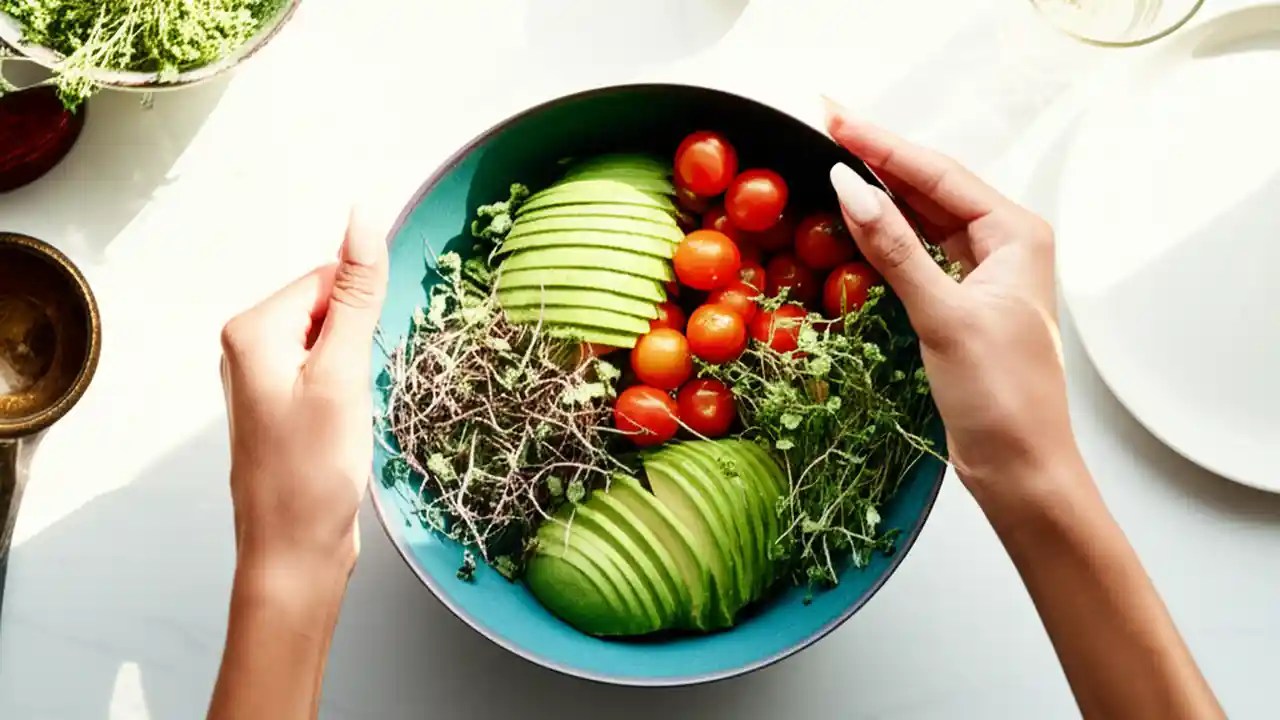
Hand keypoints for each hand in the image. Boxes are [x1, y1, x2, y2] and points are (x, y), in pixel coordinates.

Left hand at [219, 212, 388, 572]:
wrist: (294, 553)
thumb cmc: (312, 472)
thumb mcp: (343, 374)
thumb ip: (358, 295)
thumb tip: (363, 219)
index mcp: (252, 330)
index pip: (328, 280)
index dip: (361, 319)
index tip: (361, 367)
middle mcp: (246, 349)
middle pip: (328, 311)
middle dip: (358, 348)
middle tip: (351, 399)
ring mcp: (261, 381)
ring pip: (332, 346)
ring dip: (354, 376)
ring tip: (343, 421)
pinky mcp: (279, 409)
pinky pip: (324, 376)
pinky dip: (345, 397)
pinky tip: (340, 433)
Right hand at [825, 102, 1081, 510]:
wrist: (1022, 468)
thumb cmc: (1001, 397)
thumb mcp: (944, 317)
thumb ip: (895, 250)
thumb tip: (850, 187)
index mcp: (1017, 235)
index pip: (941, 175)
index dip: (885, 145)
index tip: (837, 120)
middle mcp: (1004, 246)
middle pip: (933, 189)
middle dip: (880, 161)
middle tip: (826, 128)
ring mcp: (981, 276)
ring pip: (924, 220)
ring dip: (881, 196)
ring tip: (834, 163)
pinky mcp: (960, 305)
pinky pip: (918, 255)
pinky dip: (886, 238)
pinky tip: (857, 223)